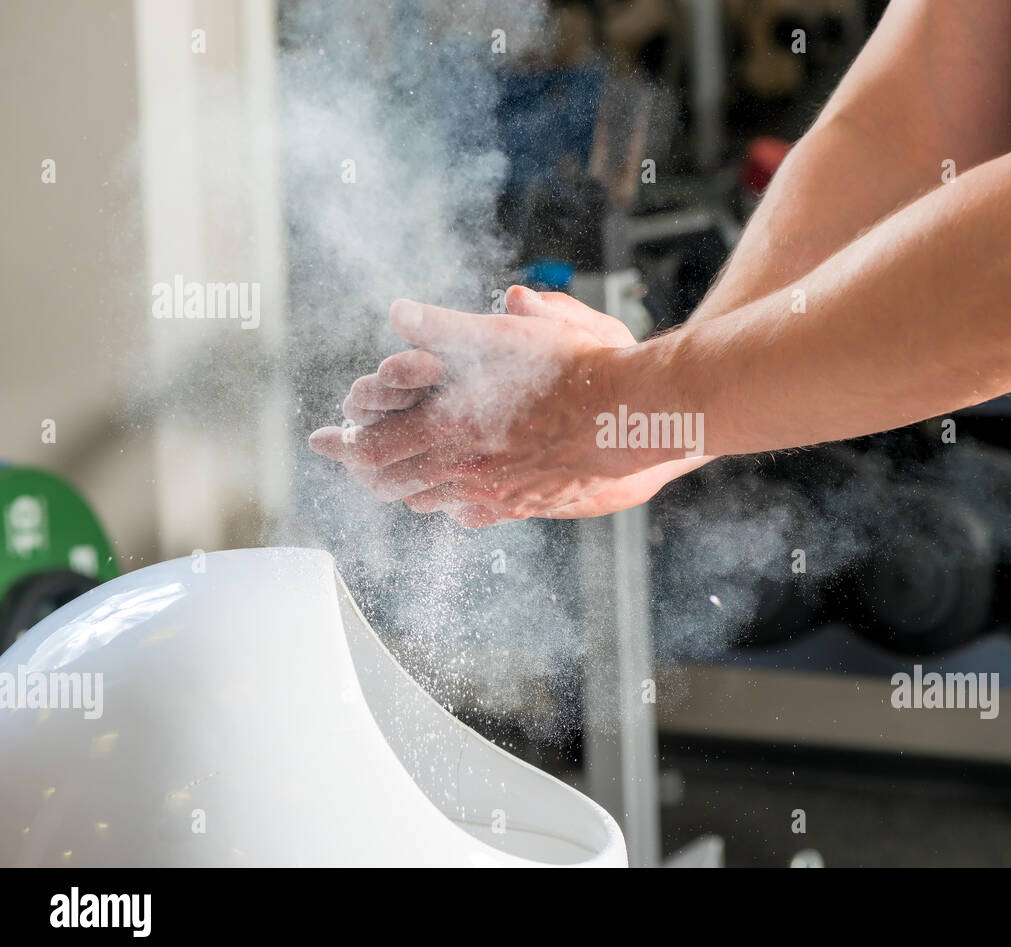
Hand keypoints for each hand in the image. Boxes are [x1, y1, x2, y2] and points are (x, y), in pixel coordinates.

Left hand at [309, 287, 697, 525]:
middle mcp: (468, 469)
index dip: (343, 445)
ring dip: (404, 488)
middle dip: (365, 470)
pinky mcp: (528, 502)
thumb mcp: (505, 335)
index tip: (324, 440)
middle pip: (394, 484)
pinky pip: (474, 514)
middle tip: (350, 459)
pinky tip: (452, 497)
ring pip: (431, 501)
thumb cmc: (572, 370)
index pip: (375, 449)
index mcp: (451, 428)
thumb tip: (400, 313)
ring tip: (392, 477)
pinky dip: (450, 504)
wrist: (631, 414)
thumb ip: (446, 327)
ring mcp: (497, 492)